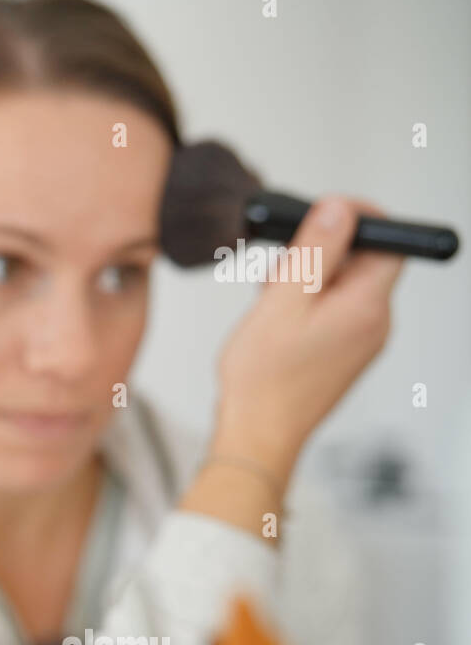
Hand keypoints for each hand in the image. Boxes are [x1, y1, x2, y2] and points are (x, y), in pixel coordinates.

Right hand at [214, 195, 405, 484]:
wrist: (257, 434)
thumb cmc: (264, 380)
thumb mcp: (283, 300)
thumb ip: (315, 251)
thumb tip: (338, 210)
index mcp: (367, 307)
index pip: (387, 243)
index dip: (357, 219)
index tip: (321, 213)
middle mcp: (374, 324)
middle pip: (362, 262)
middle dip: (320, 252)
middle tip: (281, 266)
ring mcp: (359, 341)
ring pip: (342, 286)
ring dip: (306, 278)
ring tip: (270, 299)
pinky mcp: (340, 353)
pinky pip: (332, 311)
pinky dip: (304, 303)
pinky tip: (275, 318)